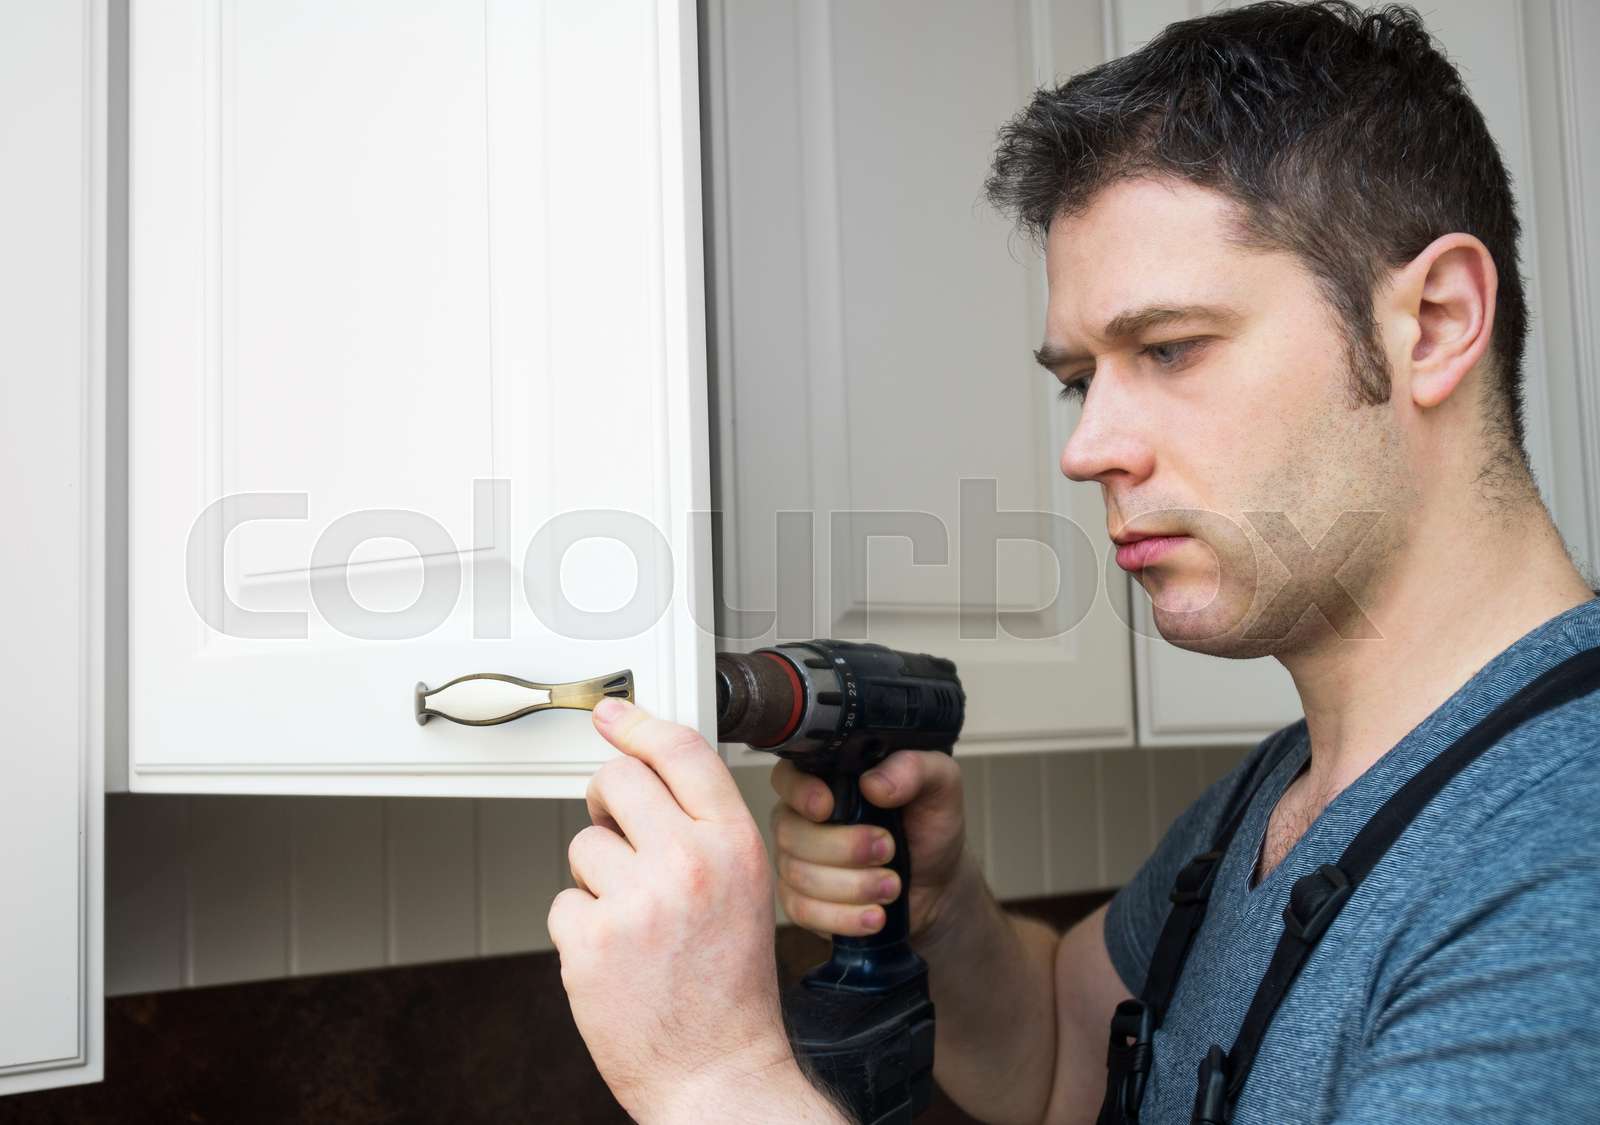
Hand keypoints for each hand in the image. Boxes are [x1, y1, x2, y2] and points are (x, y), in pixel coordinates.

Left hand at [550, 698, 814, 1123]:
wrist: (717, 1070)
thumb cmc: (729, 984)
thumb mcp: (745, 886)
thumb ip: (703, 827)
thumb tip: (646, 773)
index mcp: (735, 843)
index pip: (682, 753)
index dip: (640, 725)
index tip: (613, 715)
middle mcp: (689, 862)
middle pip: (618, 781)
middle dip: (609, 801)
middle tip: (619, 832)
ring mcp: (637, 900)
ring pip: (585, 844)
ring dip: (598, 877)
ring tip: (635, 921)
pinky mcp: (591, 940)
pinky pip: (564, 901)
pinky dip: (581, 927)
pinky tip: (617, 955)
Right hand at [769, 749, 968, 943]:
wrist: (937, 883)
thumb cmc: (930, 827)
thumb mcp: (939, 785)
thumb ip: (913, 768)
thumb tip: (874, 784)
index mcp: (827, 780)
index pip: (787, 777)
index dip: (801, 792)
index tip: (829, 807)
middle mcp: (802, 818)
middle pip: (792, 833)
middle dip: (844, 848)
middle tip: (889, 851)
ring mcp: (796, 861)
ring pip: (799, 875)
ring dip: (852, 885)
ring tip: (893, 886)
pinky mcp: (800, 901)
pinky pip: (801, 911)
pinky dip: (842, 917)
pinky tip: (874, 916)